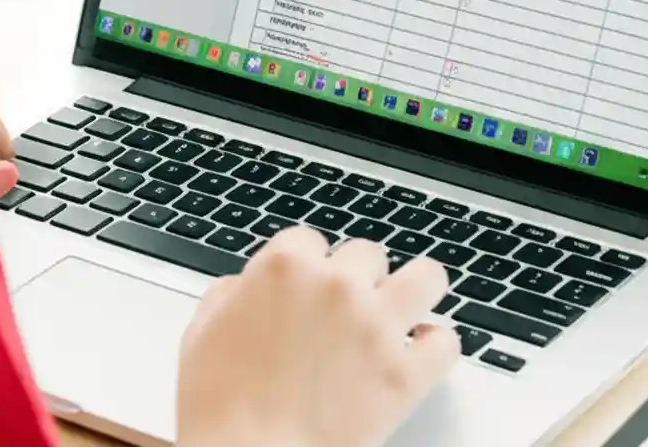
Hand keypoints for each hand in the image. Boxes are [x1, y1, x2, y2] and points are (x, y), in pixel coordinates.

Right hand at [177, 228, 458, 446]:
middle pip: (367, 254)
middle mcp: (336, 286)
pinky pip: (446, 342)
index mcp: (284, 267)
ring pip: (427, 277)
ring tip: (405, 311)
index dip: (308, 266)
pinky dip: (436, 347)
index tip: (308, 288)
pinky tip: (420, 354)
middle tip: (346, 310)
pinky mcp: (406, 374)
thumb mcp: (201, 333)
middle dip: (357, 280)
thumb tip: (246, 287)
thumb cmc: (219, 408)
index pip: (310, 239)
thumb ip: (230, 294)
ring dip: (414, 292)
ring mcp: (377, 327)